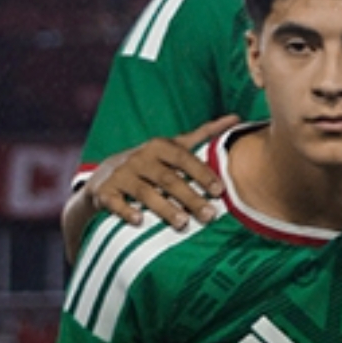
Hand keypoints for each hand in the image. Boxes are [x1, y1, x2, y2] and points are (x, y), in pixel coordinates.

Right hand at [84, 118, 237, 230]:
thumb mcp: (173, 146)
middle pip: (168, 179)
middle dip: (190, 198)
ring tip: (183, 224)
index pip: (183, 158)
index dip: (202, 173)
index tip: (220, 190)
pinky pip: (114, 201)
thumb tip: (237, 118)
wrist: (106, 175)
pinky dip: (126, 210)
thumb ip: (203, 135)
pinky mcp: (105, 191)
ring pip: (145, 192)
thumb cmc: (152, 162)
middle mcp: (140, 158)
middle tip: (209, 216)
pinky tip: (139, 220)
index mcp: (159, 147)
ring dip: (165, 208)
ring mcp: (121, 174)